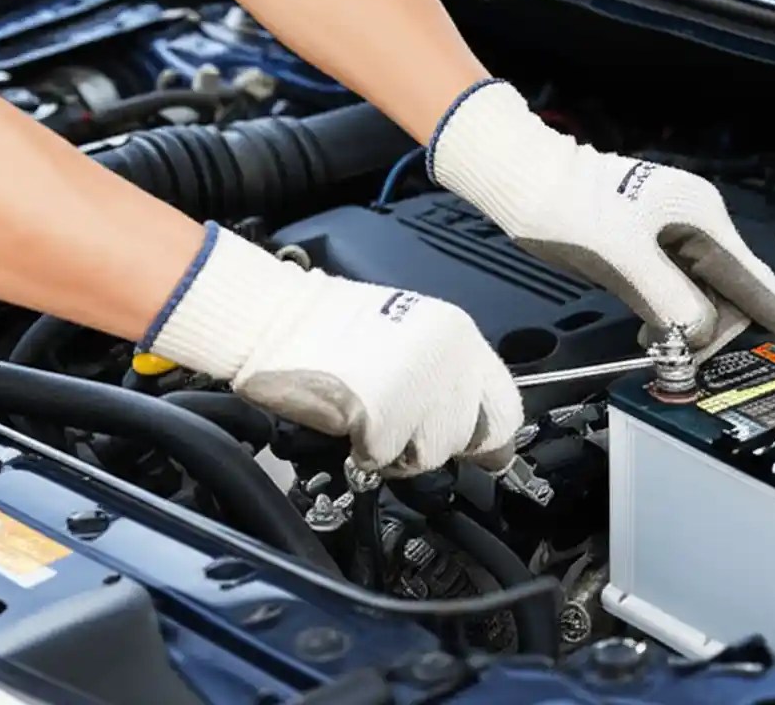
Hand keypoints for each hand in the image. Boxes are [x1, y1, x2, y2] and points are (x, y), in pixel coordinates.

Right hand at [143, 225, 522, 476]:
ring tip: (366, 415)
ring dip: (394, 449)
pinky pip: (382, 459)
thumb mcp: (409, 338)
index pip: (505, 407)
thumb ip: (445, 378)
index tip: (485, 454)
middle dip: (431, 444)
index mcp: (458, 336)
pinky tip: (345, 419)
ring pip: (426, 456)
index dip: (491, 437)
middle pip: (464, 439)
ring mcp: (417, 386)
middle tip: (395, 424)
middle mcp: (448, 358)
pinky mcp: (382, 413)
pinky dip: (360, 450)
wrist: (269, 316)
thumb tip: (474, 431)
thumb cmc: (326, 326)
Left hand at [430, 80, 774, 370]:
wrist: (526, 182)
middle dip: (719, 333)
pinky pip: (677, 296)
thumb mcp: (623, 257)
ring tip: (657, 342)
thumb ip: (668, 299)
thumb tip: (700, 332)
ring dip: (688, 328)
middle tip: (685, 357)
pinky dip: (669, 319)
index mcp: (703, 220)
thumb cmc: (569, 207)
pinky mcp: (650, 251)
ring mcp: (674, 239)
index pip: (761, 283)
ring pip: (704, 300)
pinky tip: (648, 330)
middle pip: (735, 297)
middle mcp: (698, 228)